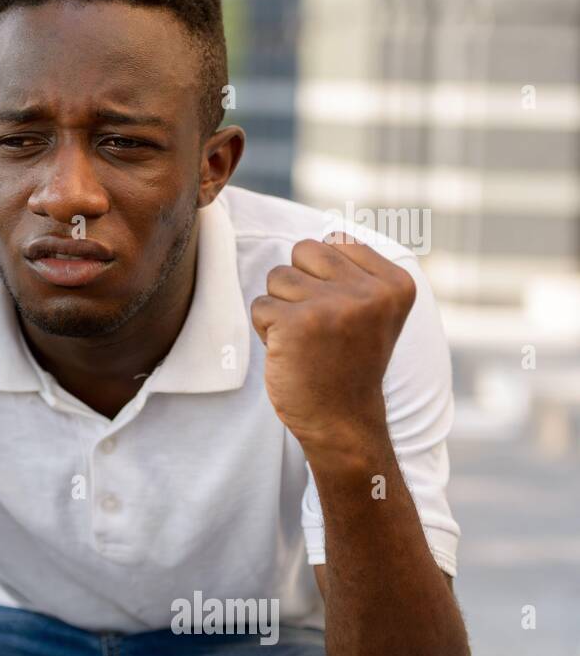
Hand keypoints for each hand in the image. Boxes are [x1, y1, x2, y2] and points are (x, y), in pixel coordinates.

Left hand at [250, 232, 416, 452]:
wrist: (343, 422)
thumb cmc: (349, 363)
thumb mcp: (373, 311)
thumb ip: (356, 271)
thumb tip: (326, 232)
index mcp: (395, 283)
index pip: (334, 241)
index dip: (323, 276)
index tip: (340, 316)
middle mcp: (369, 291)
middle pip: (303, 251)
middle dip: (298, 286)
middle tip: (316, 327)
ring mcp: (333, 306)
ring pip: (277, 276)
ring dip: (280, 308)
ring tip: (304, 340)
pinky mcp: (297, 324)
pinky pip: (260, 305)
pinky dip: (265, 329)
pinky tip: (290, 352)